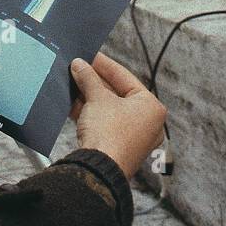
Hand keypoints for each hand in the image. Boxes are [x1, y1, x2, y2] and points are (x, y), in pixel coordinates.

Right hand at [69, 52, 166, 179]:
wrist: (99, 170)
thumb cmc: (110, 135)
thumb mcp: (97, 98)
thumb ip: (88, 78)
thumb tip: (79, 66)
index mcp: (151, 107)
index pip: (125, 77)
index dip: (105, 64)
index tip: (90, 56)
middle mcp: (147, 123)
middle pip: (117, 93)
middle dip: (95, 82)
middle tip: (79, 69)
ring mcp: (134, 137)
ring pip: (109, 109)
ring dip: (90, 96)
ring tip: (73, 83)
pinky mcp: (119, 147)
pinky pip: (105, 123)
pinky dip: (91, 113)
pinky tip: (74, 104)